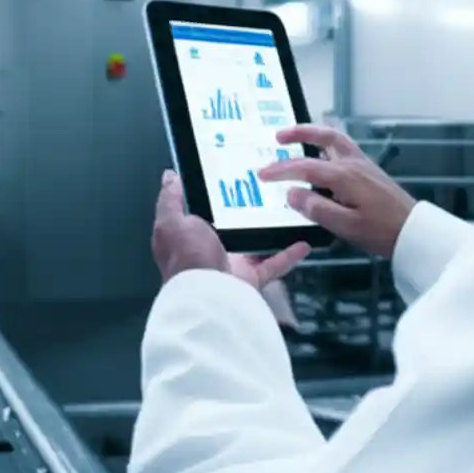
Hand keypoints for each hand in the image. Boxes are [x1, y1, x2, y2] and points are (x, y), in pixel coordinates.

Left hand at [152, 171, 310, 287]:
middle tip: (264, 188)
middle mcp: (208, 251)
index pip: (198, 212)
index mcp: (187, 236)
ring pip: (254, 246)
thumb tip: (170, 177)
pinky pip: (273, 264)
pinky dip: (288, 255)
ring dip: (270, 232)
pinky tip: (303, 242)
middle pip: (230, 228)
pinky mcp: (250, 278)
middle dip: (245, 211)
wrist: (207, 297)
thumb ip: (171, 200)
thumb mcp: (171, 222)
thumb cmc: (187, 257)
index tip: (228, 175)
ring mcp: (231, 266)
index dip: (210, 195)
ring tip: (286, 210)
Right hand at [258, 125, 415, 257]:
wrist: (414, 231)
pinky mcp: (369, 171)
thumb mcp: (346, 226)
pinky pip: (344, 148)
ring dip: (314, 134)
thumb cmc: (381, 231)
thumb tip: (292, 194)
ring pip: (336, 139)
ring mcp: (363, 164)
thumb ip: (316, 209)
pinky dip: (327, 144)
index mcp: (344, 176)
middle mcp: (353, 163)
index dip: (281, 169)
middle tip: (278, 136)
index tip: (262, 174)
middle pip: (324, 136)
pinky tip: (322, 156)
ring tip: (296, 138)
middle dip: (299, 132)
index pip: (305, 168)